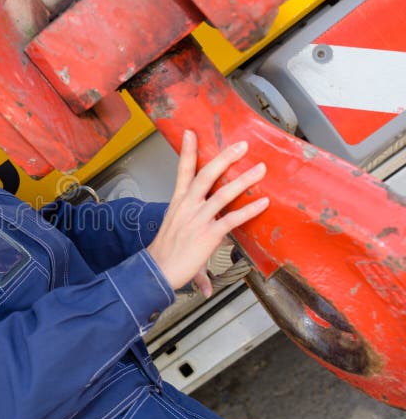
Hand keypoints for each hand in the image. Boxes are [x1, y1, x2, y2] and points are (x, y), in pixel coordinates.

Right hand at [147, 130, 268, 296]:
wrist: (157, 271)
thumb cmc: (164, 256)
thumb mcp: (176, 241)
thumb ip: (195, 254)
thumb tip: (206, 286)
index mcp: (178, 203)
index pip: (182, 171)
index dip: (187, 151)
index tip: (191, 133)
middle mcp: (187, 206)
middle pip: (206, 175)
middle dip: (224, 158)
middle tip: (241, 145)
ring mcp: (198, 219)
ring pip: (223, 193)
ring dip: (243, 179)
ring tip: (259, 169)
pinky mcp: (208, 234)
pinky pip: (232, 219)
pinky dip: (248, 210)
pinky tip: (262, 203)